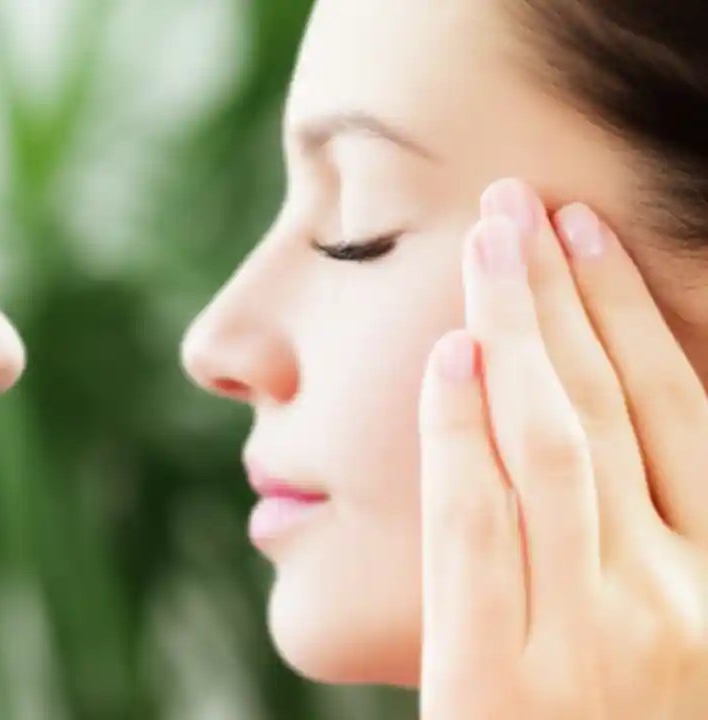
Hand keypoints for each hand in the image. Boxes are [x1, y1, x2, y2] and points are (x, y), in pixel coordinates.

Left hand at [418, 179, 707, 718]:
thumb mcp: (680, 633)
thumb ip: (654, 540)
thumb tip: (616, 438)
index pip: (680, 412)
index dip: (631, 315)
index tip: (585, 238)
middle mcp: (676, 595)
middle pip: (613, 407)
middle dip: (564, 295)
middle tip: (520, 204)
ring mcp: (593, 636)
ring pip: (553, 446)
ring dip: (517, 331)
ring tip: (487, 243)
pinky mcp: (500, 681)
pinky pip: (478, 531)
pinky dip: (463, 437)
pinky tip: (449, 358)